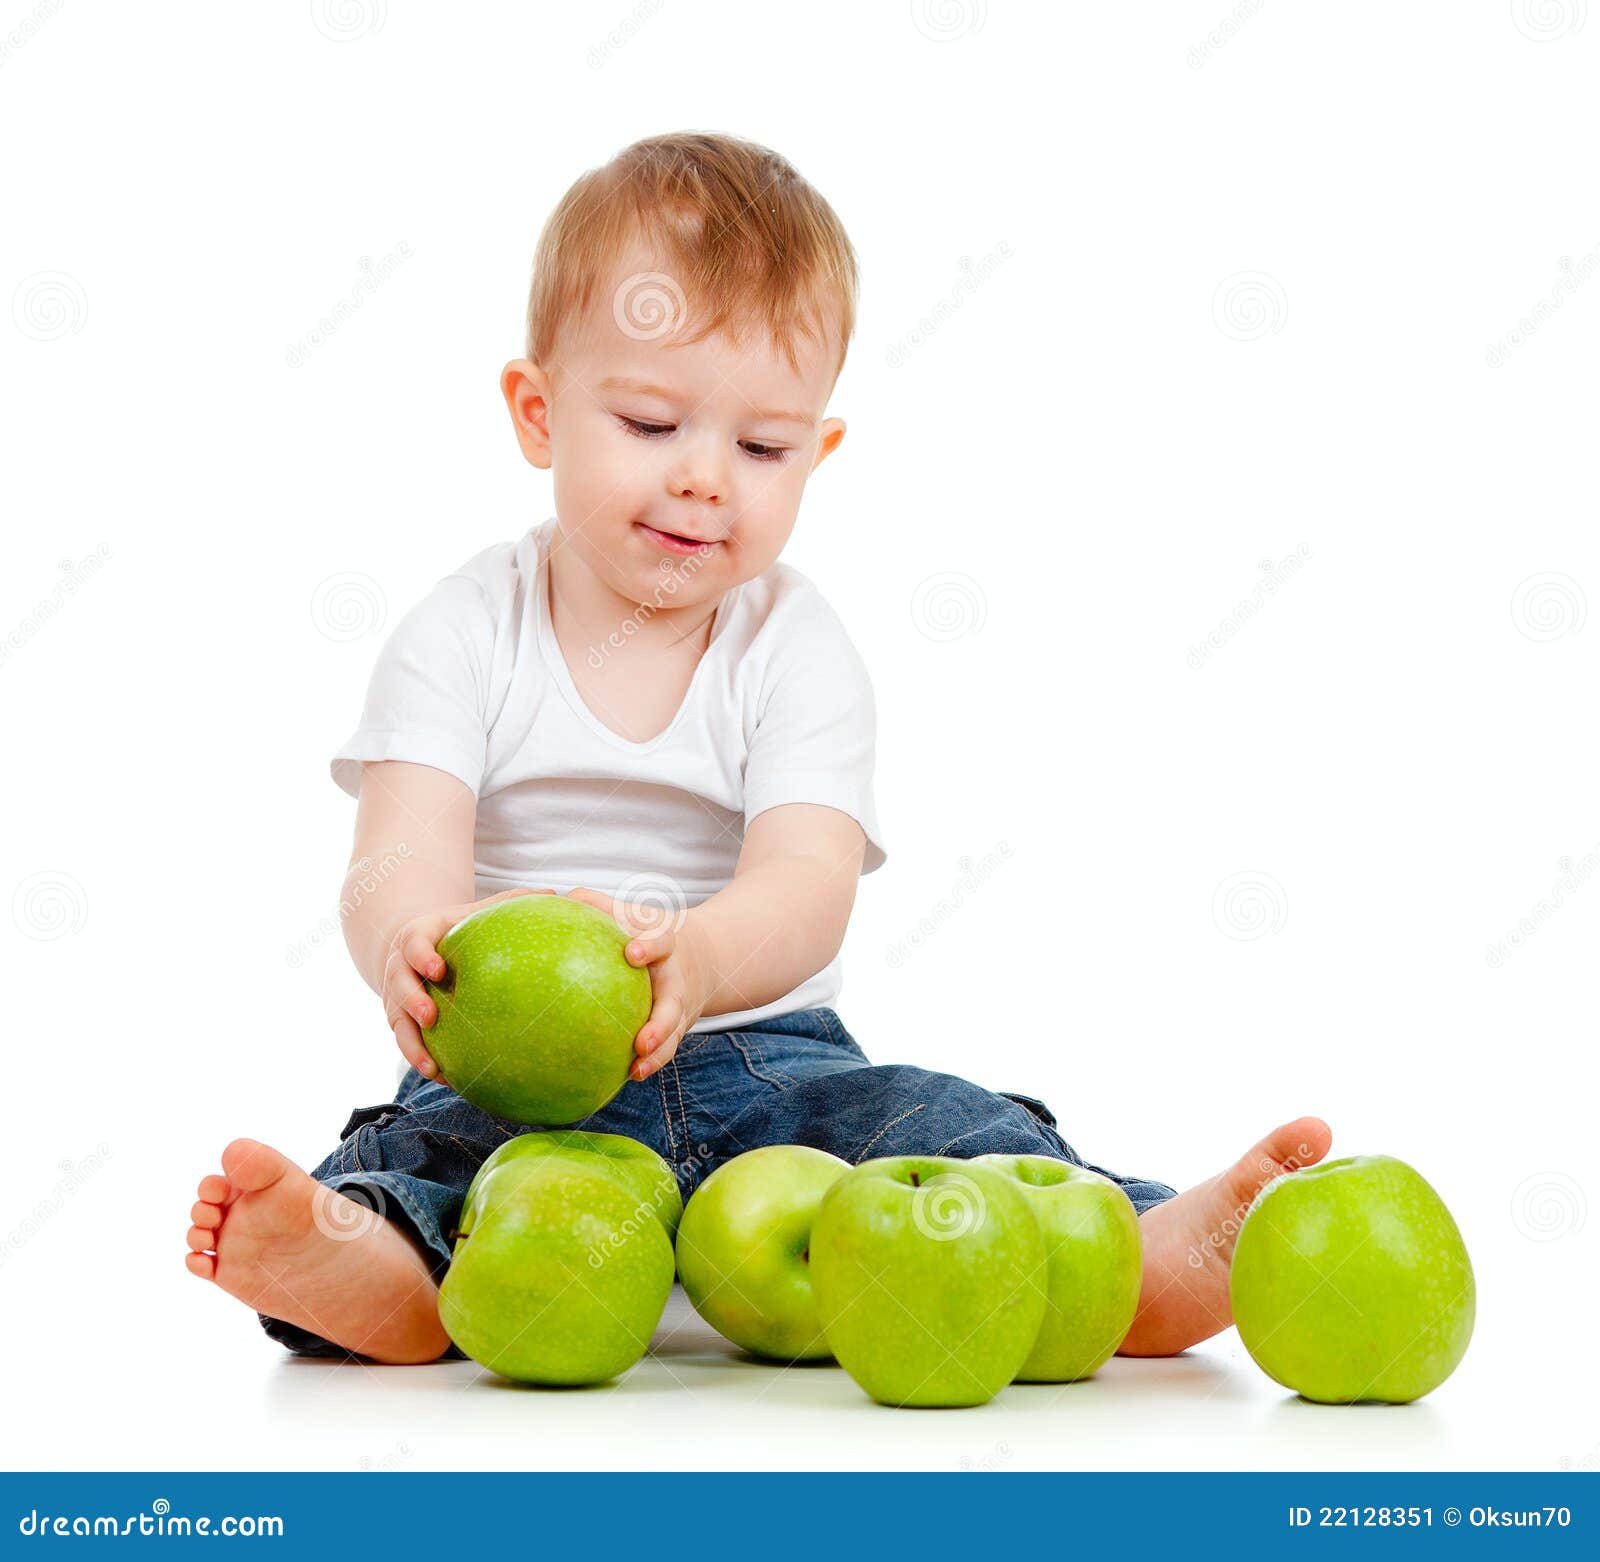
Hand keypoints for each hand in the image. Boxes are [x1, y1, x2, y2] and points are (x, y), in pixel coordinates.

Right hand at [382, 888, 553, 1079]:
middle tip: (430, 1017)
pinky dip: (423, 1060)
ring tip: (433, 1068)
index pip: (413, 943)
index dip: (421, 956)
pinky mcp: (400, 1021)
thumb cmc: (457, 927)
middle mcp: (400, 967)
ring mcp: (396, 997)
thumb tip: (556, 893)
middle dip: (411, 1001)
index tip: (437, 969)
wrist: (418, 946)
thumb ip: (510, 902)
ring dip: (412, 1046)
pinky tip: (447, 1079)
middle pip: (397, 985)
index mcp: (418, 937)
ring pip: (397, 1023)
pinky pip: (408, 1043)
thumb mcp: (476, 911)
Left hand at [563, 887, 709, 1081]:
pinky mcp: (676, 1030)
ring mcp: (680, 1009)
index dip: (649, 947)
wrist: (705, 957)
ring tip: (637, 1070)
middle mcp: (677, 980)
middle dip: (662, 1024)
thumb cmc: (650, 933)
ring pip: (673, 1034)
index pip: (661, 942)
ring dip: (658, 1053)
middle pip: (674, 1004)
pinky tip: (627, 1076)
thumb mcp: (633, 915)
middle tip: (642, 1041)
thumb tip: (555, 898)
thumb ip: (598, 905)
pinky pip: (664, 1050)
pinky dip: (650, 1063)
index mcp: (667, 946)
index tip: (631, 953)